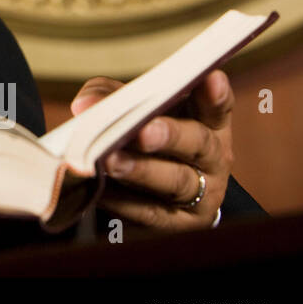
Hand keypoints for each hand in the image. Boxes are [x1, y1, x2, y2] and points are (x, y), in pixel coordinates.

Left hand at [70, 69, 233, 230]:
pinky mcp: (179, 226)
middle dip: (168, 135)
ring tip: (111, 160)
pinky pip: (150, 212)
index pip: (217, 106)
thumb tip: (86, 105)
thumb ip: (111, 96)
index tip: (209, 78)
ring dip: (141, 170)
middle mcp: (213, 159)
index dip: (214, 94)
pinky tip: (99, 188)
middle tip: (142, 130)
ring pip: (175, 181)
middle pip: (197, 143)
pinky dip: (122, 199)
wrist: (154, 196)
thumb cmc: (143, 138)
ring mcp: (202, 195)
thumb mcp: (135, 112)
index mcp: (208, 124)